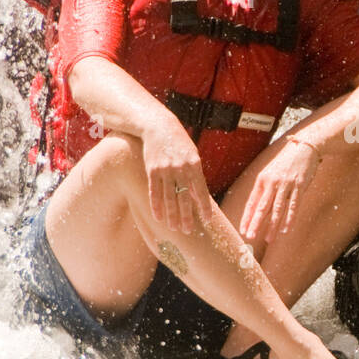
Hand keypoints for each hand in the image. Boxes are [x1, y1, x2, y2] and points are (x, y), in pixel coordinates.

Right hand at [142, 113, 212, 232]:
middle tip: (188, 231)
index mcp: (194, 165)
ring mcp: (165, 170)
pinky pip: (154, 192)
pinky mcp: (152, 170)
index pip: (201, 191)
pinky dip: (156, 206)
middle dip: (186, 216)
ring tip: (174, 228)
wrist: (159, 127)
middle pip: (184, 198)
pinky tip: (158, 218)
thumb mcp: (193, 156)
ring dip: (171, 215)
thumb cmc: (180, 143)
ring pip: (168, 198)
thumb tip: (198, 197)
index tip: (207, 220)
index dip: (204, 207)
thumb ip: (196, 176)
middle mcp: (180, 169)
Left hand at [239, 136, 321, 243]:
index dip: (247, 217)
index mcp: (262, 179)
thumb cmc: (286, 161)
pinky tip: (286, 230)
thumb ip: (265, 189)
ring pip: (277, 209)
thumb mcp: (270, 172)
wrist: (304, 146)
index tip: (243, 230)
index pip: (252, 202)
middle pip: (262, 207)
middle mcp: (272, 182)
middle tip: (250, 237)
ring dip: (273, 225)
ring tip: (269, 239)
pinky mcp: (299, 186)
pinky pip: (293, 205)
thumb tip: (258, 208)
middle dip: (256, 224)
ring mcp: (286, 184)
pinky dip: (289, 219)